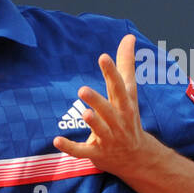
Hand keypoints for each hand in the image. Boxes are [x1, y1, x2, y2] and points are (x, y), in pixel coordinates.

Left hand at [52, 34, 160, 179]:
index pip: (119, 86)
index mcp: (125, 104)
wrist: (137, 156)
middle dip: (98, 100)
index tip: (103, 57)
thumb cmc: (129, 117)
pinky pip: (83, 150)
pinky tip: (56, 140)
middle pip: (108, 109)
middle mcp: (118, 121)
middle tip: (82, 89)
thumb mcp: (129, 92)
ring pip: (100, 129)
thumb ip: (125, 65)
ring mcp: (108, 138)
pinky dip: (70, 147)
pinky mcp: (97, 153)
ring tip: (84, 113)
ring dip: (92, 122)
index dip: (112, 72)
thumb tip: (128, 36)